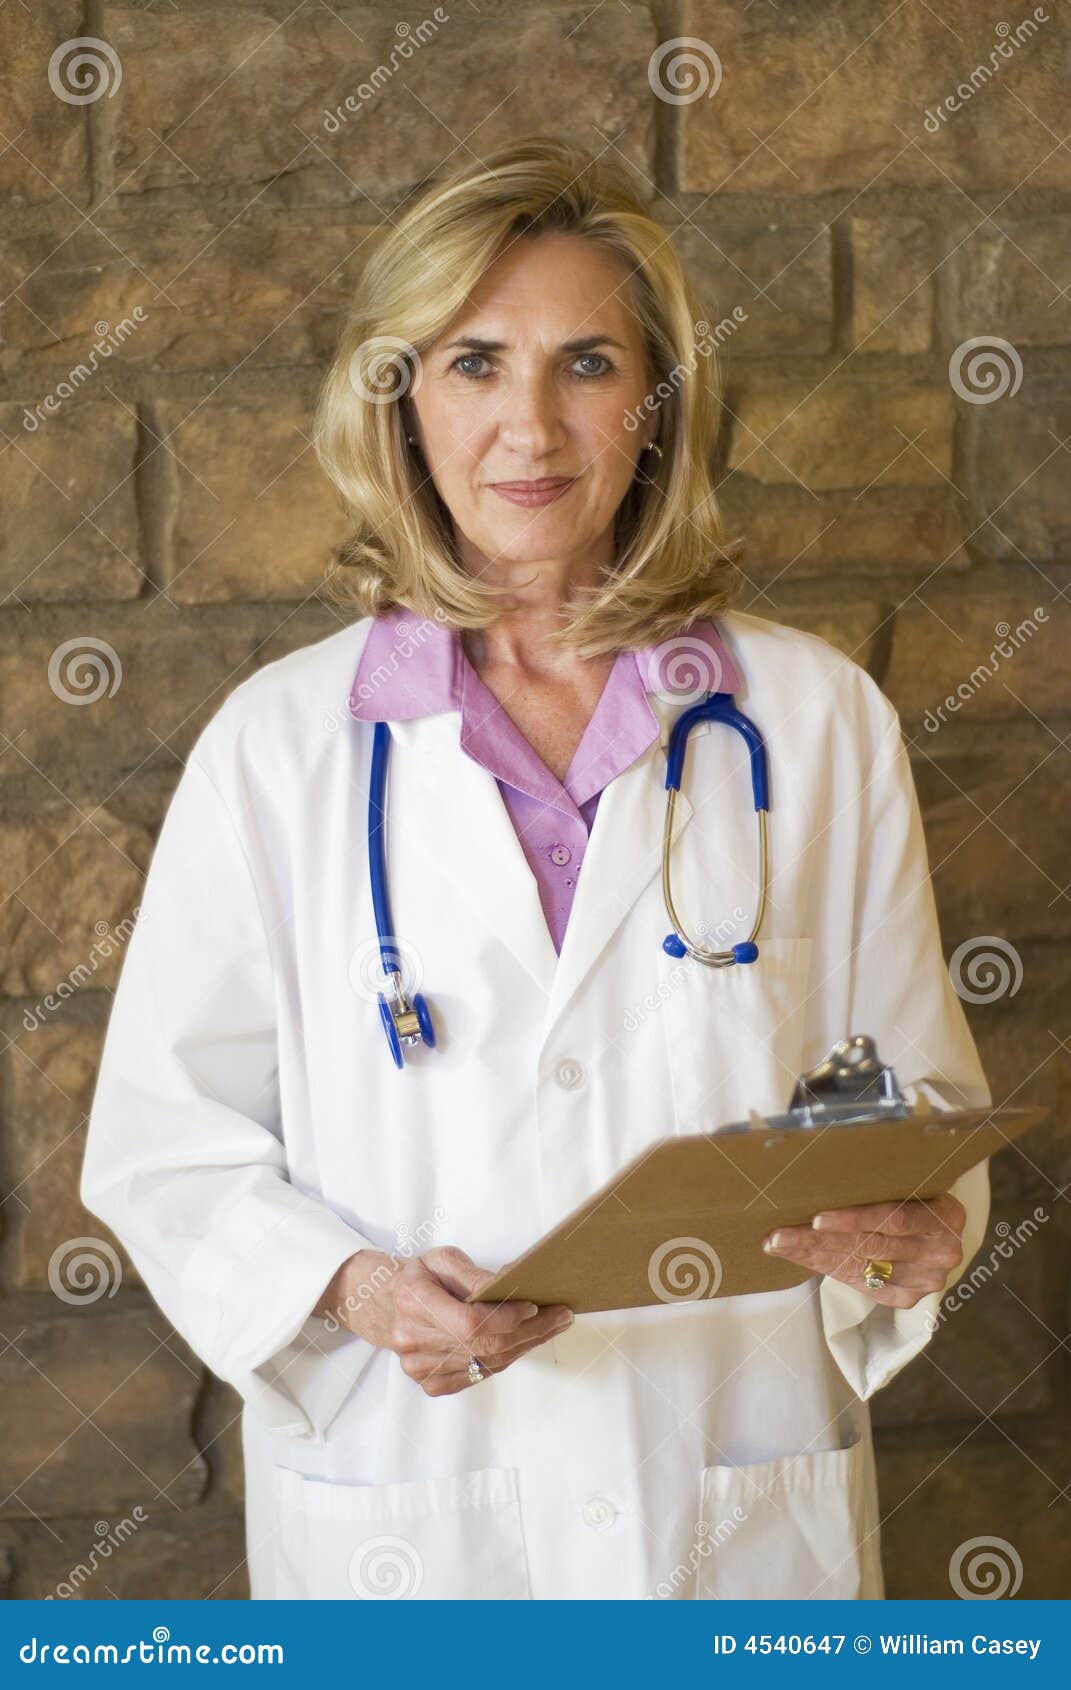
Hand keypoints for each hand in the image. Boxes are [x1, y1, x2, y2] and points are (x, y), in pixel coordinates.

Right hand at [315, 1244, 573, 1395]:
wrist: (381, 1303)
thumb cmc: (418, 1276)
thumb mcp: (443, 1259)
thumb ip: (474, 1274)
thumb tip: (509, 1287)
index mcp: (414, 1301)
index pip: (471, 1323)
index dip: (507, 1319)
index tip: (535, 1306)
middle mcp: (413, 1339)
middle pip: (485, 1347)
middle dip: (530, 1332)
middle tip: (561, 1317)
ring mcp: (418, 1367)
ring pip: (486, 1364)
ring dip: (524, 1346)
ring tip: (551, 1327)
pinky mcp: (428, 1382)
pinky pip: (477, 1376)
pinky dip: (504, 1360)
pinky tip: (521, 1343)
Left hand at [761, 1192, 966, 1307]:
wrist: (936, 1230)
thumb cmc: (913, 1193)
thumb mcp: (909, 1180)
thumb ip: (881, 1179)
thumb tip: (821, 1163)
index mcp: (947, 1216)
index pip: (895, 1219)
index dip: (854, 1219)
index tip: (815, 1216)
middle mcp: (942, 1252)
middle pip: (871, 1246)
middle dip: (820, 1239)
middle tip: (779, 1234)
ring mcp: (926, 1280)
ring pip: (860, 1267)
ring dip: (813, 1255)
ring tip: (777, 1244)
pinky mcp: (907, 1298)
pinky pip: (859, 1283)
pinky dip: (823, 1268)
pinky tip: (797, 1256)